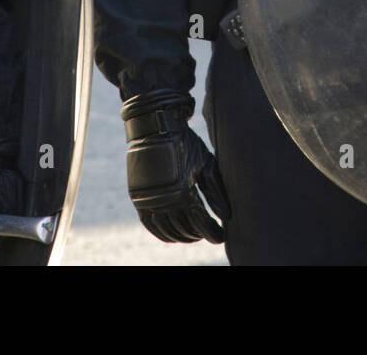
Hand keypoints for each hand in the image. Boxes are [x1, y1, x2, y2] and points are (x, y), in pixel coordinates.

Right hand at [121, 89, 228, 243]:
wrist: (156, 128)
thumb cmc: (185, 144)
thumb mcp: (205, 164)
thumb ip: (215, 192)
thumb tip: (227, 215)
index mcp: (184, 193)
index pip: (201, 224)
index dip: (212, 233)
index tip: (222, 237)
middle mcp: (165, 201)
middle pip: (186, 229)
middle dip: (199, 233)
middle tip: (208, 233)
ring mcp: (150, 201)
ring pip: (169, 231)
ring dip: (182, 236)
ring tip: (193, 235)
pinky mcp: (139, 199)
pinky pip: (151, 226)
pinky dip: (163, 234)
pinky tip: (173, 235)